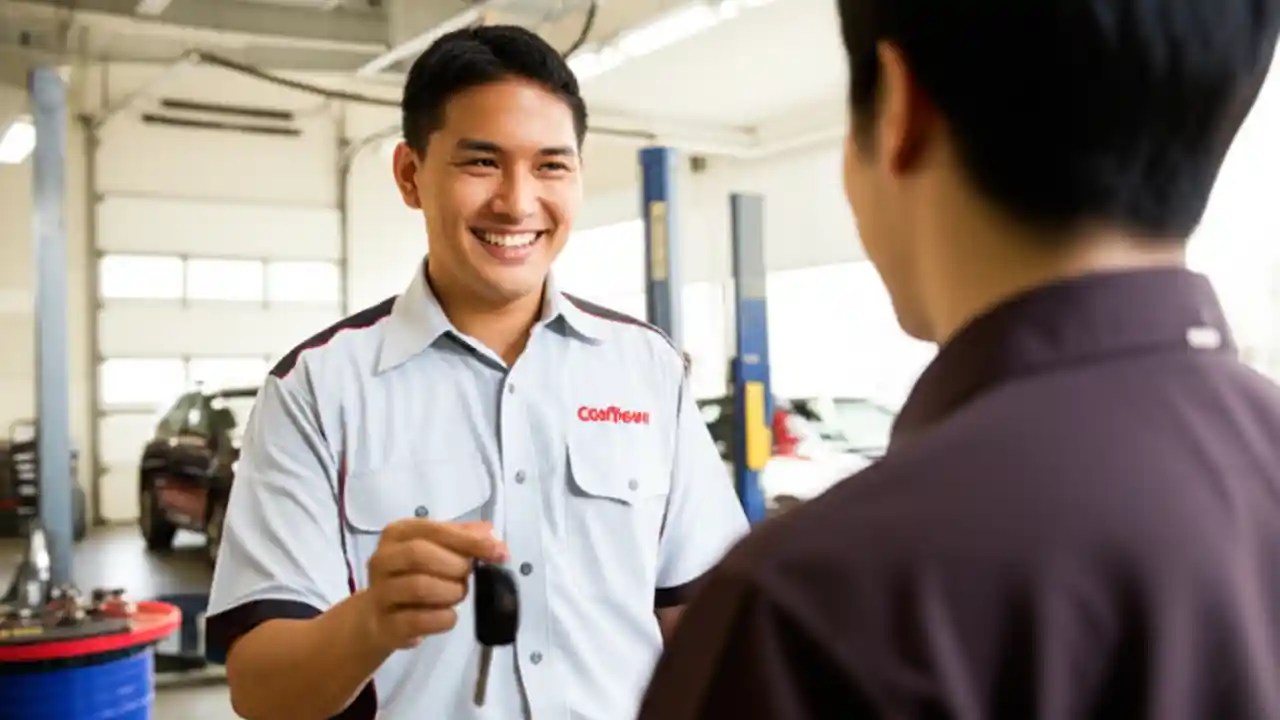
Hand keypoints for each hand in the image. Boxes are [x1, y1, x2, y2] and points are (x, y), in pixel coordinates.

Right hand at [362, 520, 508, 651]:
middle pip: (420, 555)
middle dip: (455, 566)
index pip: (435, 530)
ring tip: (456, 595)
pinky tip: (447, 616)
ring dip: (450, 593)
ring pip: (419, 587)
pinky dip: (443, 618)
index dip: (469, 541)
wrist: (377, 619)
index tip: (497, 552)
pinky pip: (419, 620)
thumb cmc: (412, 576)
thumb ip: (464, 539)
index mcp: (398, 533)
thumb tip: (493, 535)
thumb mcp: (435, 550)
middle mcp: (382, 559)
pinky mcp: (384, 625)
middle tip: (467, 577)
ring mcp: (379, 593)